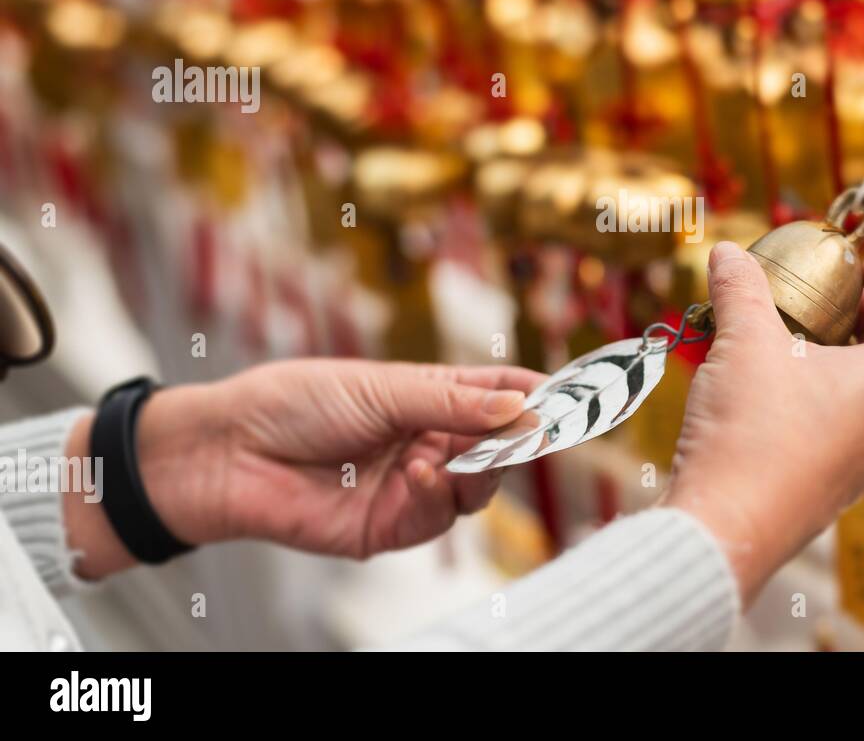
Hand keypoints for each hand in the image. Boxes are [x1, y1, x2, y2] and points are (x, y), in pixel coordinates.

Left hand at [65, 360, 544, 578]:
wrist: (228, 452)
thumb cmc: (295, 402)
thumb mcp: (382, 387)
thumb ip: (455, 402)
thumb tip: (525, 404)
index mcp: (430, 395)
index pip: (502, 392)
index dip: (543, 393)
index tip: (584, 393)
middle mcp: (430, 439)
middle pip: (501, 442)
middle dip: (521, 436)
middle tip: (539, 427)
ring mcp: (414, 485)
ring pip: (479, 485)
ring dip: (477, 468)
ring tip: (452, 452)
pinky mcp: (390, 527)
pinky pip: (438, 517)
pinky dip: (437, 496)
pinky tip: (416, 473)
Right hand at [663, 242, 863, 605]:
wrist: (725, 529)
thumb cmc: (750, 436)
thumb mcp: (742, 342)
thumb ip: (741, 288)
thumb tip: (727, 251)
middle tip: (835, 300)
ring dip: (856, 362)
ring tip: (802, 341)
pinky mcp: (835, 486)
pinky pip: (855, 432)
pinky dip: (832, 399)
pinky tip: (776, 389)